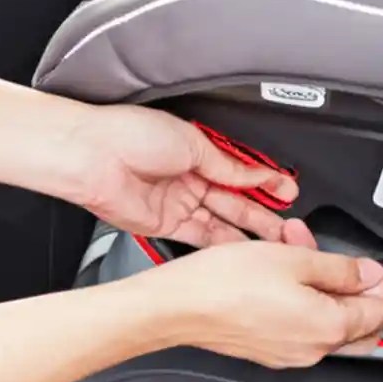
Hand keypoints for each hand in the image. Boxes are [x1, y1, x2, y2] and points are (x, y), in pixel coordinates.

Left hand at [60, 105, 298, 246]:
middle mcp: (189, 177)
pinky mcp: (166, 225)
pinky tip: (244, 247)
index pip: (239, 170)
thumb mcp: (193, 142)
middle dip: (263, 211)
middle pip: (235, 199)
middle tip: (290, 224)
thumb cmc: (130, 134)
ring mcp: (178, 202)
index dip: (265, 181)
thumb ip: (227, 165)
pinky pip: (201, 236)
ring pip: (222, 221)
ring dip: (249, 231)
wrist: (92, 157)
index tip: (288, 190)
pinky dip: (223, 242)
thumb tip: (253, 174)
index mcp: (196, 150)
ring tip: (275, 241)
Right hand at [127, 234, 382, 367]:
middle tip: (344, 263)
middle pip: (360, 326)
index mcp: (328, 327)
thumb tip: (367, 274)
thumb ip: (340, 268)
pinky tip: (281, 268)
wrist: (177, 306)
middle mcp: (313, 349)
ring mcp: (289, 353)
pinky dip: (301, 297)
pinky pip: (300, 325)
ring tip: (298, 247)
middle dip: (356, 289)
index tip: (368, 264)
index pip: (379, 312)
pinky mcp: (268, 349)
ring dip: (322, 284)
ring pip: (326, 320)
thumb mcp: (293, 258)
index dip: (379, 282)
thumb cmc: (225, 284)